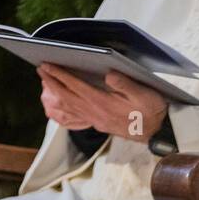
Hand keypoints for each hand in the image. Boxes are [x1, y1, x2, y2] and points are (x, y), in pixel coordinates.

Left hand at [37, 64, 166, 140]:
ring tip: (47, 81)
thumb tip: (108, 74)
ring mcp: (97, 120)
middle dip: (52, 82)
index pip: (76, 86)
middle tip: (40, 70)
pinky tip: (63, 99)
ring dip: (57, 93)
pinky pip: (77, 114)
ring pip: (70, 106)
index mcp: (103, 103)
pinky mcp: (100, 124)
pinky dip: (66, 104)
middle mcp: (96, 113)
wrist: (158, 134)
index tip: (47, 65)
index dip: (60, 75)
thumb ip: (125, 84)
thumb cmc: (152, 111)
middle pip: (68, 97)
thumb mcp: (144, 94)